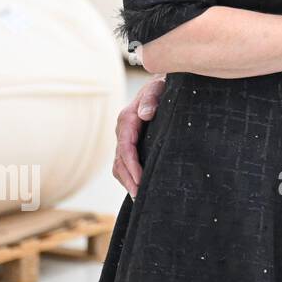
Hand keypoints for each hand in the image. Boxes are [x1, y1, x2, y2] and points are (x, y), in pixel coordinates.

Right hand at [112, 75, 164, 197]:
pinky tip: (139, 186)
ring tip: (139, 197)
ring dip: (127, 181)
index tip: (140, 181)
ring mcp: (125, 137)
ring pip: (119, 165)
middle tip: (140, 196)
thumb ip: (151, 99)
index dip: (132, 167)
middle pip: (119, 161)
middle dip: (129, 180)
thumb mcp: (157, 88)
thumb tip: (145, 114)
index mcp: (127, 120)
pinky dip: (129, 176)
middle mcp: (123, 130)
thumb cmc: (161, 86)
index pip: (126, 149)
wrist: (161, 83)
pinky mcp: (131, 142)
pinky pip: (124, 162)